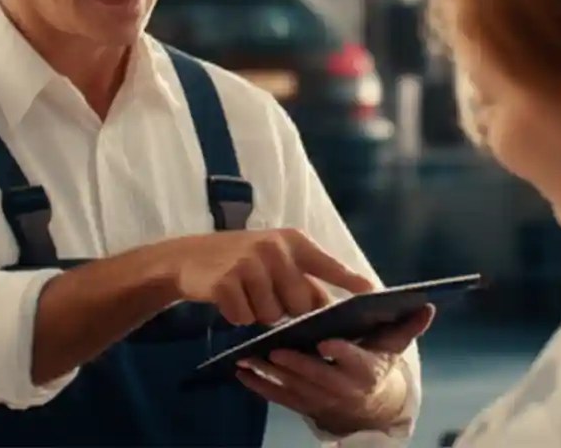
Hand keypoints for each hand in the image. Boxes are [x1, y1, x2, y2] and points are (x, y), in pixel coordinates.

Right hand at [163, 228, 375, 325]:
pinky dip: (237, 316)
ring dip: (259, 313)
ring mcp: (249, 263)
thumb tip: (329, 305)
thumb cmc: (239, 260)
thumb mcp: (273, 259)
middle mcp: (274, 248)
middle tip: (265, 294)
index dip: (351, 281)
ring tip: (244, 293)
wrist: (186, 257)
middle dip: (287, 309)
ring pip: (272, 314)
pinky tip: (227, 298)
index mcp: (292, 241)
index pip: (328, 264)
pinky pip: (245, 318)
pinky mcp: (226, 282)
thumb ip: (301, 277)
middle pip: (301, 303)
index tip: (373, 292)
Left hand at [236, 304, 434, 434]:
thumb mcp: (392, 345)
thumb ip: (406, 326)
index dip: (341, 354)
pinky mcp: (301, 404)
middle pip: (318, 378)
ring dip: (270, 375)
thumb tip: (428, 305)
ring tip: (249, 357)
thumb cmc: (376, 362)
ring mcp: (318, 400)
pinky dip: (258, 386)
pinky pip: (278, 397)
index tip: (326, 341)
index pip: (354, 362)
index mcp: (365, 371)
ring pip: (293, 389)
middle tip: (277, 350)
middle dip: (297, 366)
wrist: (366, 405)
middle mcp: (342, 389)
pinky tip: (241, 370)